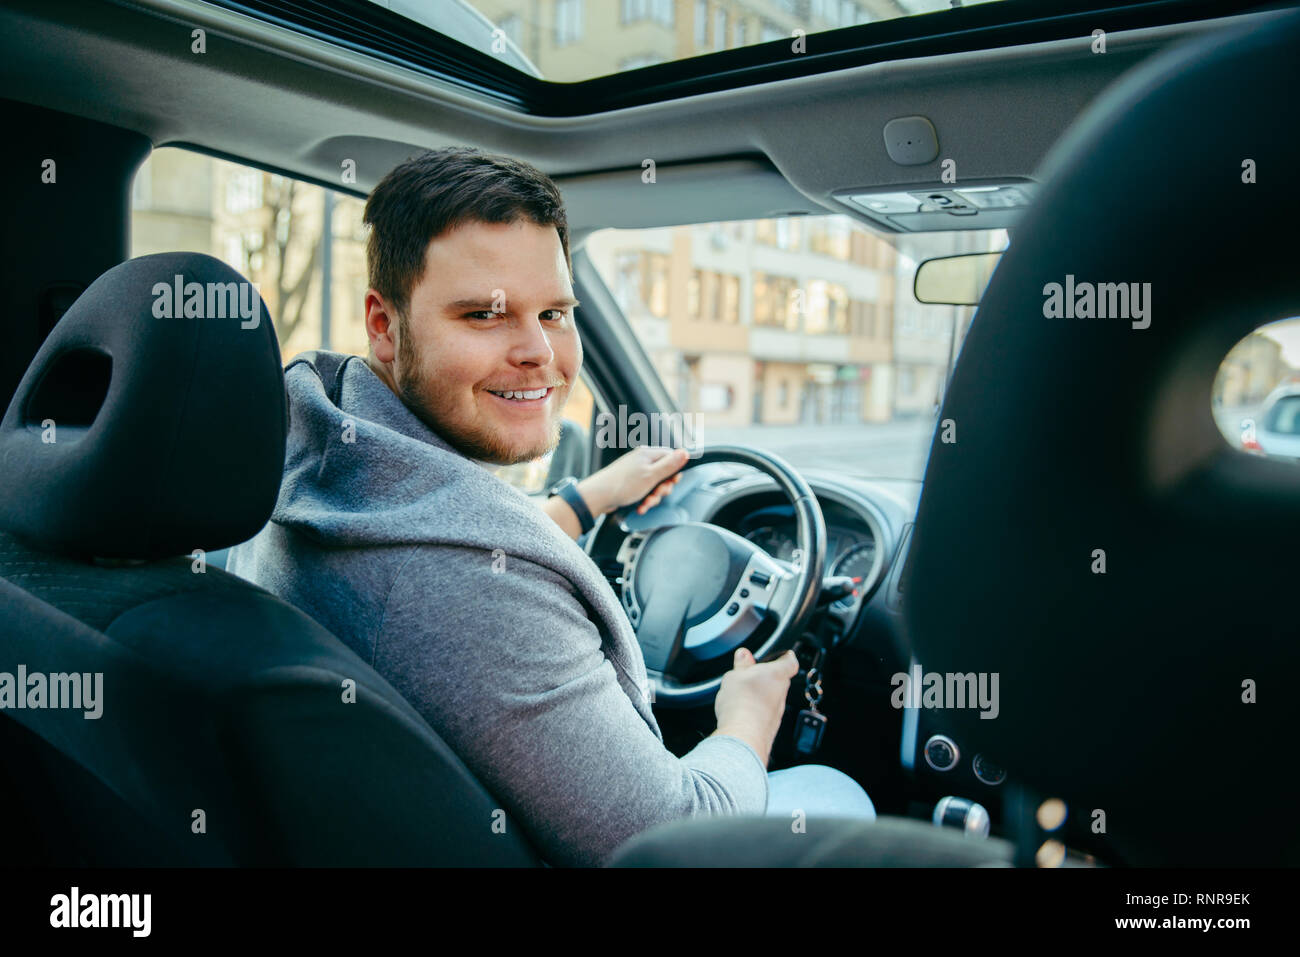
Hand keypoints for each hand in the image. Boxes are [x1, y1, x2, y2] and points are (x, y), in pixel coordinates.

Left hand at [578, 446, 689, 516]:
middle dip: (663, 488)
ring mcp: (636, 473)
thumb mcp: (651, 476)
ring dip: (653, 497)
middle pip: (664, 474)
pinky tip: (640, 506)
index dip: (674, 472)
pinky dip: (644, 500)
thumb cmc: (622, 484)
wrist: (598, 496)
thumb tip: (685, 452)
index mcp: (648, 454)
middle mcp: (642, 461)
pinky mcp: (631, 484)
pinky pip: (645, 492)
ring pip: (655, 486)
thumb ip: (670, 465)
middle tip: (656, 494)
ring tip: (646, 503)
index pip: (671, 457)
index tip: (671, 482)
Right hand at [712, 647, 799, 766]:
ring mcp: (777, 711)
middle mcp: (781, 692)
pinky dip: (755, 711)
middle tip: (750, 675)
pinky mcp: (770, 726)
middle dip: (766, 678)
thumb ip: (742, 665)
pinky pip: (764, 713)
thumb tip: (743, 654)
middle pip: (779, 680)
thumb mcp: (735, 676)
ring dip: (760, 695)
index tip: (783, 655)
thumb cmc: (742, 702)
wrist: (744, 735)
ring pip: (771, 698)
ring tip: (741, 695)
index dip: (786, 658)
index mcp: (777, 674)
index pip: (790, 662)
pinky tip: (741, 712)